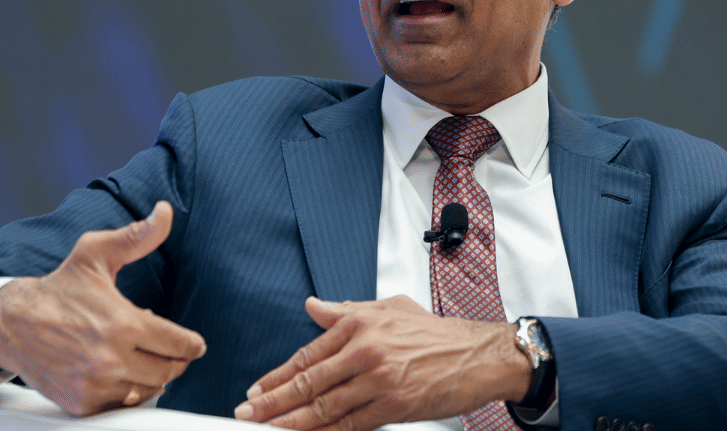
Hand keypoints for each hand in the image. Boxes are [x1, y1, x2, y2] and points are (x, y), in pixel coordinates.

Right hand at [0, 201, 206, 415]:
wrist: (11, 323)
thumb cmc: (58, 288)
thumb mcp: (96, 254)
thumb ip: (137, 236)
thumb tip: (164, 212)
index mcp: (122, 324)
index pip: (179, 344)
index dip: (191, 344)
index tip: (194, 344)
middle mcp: (110, 360)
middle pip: (168, 371)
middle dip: (175, 360)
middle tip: (171, 351)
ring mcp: (94, 385)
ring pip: (147, 390)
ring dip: (151, 375)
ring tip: (140, 356)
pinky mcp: (81, 403)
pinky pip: (121, 404)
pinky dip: (126, 390)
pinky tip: (119, 371)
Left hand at [235, 295, 530, 430]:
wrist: (479, 354)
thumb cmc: (436, 333)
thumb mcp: (389, 308)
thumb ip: (345, 309)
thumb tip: (312, 307)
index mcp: (360, 323)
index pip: (308, 354)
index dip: (277, 375)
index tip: (255, 389)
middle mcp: (365, 349)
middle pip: (308, 382)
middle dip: (272, 401)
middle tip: (247, 413)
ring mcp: (379, 379)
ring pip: (324, 407)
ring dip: (290, 421)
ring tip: (267, 429)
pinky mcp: (394, 405)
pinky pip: (351, 425)